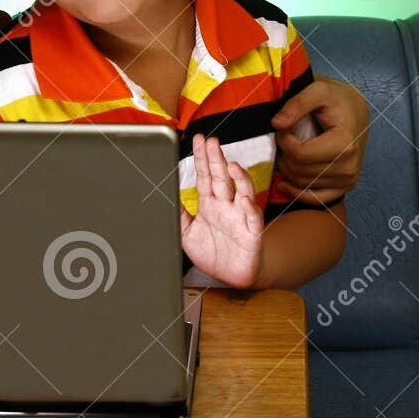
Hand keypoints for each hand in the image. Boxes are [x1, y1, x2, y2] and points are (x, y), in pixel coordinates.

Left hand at [179, 134, 263, 287]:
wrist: (233, 277)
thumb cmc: (213, 253)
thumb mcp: (187, 234)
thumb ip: (178, 215)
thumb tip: (166, 197)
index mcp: (210, 204)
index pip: (204, 176)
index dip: (201, 158)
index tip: (198, 140)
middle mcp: (226, 205)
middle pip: (221, 177)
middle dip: (216, 159)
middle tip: (210, 141)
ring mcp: (240, 216)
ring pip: (241, 190)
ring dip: (238, 177)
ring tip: (231, 165)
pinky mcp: (252, 231)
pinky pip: (252, 217)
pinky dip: (249, 208)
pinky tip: (245, 200)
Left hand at [270, 75, 370, 204]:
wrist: (356, 111)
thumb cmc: (336, 100)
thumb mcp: (318, 90)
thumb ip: (297, 103)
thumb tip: (276, 124)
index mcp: (345, 145)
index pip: (300, 155)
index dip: (284, 141)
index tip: (282, 126)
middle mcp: (349, 167)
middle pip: (299, 171)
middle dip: (285, 154)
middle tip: (285, 137)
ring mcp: (347, 180)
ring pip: (302, 184)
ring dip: (288, 168)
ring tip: (290, 149)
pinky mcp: (344, 187)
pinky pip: (314, 199)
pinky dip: (296, 192)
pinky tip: (284, 183)